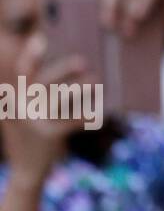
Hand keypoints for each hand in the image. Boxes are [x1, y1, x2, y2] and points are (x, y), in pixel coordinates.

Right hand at [0, 41, 86, 185]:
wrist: (27, 171)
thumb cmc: (31, 134)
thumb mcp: (25, 112)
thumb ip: (34, 90)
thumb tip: (58, 59)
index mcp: (15, 98)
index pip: (21, 73)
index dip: (30, 57)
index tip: (41, 39)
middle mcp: (21, 108)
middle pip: (43, 83)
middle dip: (63, 70)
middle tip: (82, 61)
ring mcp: (34, 123)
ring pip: (60, 100)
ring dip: (80, 90)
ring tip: (96, 82)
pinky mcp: (49, 137)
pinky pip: (72, 121)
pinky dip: (87, 116)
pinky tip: (100, 113)